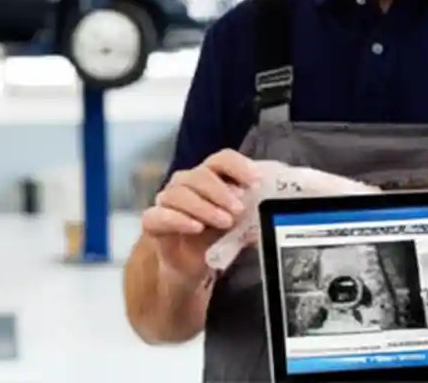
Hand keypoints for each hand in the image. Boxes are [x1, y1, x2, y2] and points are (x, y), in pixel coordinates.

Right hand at [141, 150, 260, 284]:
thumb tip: (274, 212)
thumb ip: (253, 215)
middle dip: (221, 192)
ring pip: (180, 193)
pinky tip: (196, 227)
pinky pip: (159, 215)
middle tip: (239, 210)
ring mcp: (167, 200)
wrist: (192, 267)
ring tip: (224, 222)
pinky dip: (178, 219)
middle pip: (200, 175)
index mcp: (210, 176)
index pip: (222, 159)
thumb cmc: (215, 237)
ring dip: (204, 207)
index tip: (255, 181)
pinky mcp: (153, 222)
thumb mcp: (240, 225)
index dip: (238, 166)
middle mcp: (186, 182)